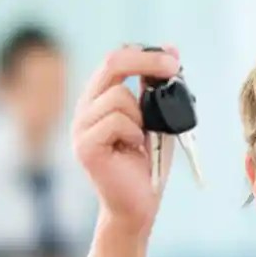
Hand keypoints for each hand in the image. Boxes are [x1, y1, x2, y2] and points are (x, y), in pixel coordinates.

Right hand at [72, 45, 179, 235]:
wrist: (139, 207)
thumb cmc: (147, 166)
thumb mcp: (158, 120)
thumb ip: (158, 89)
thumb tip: (171, 49)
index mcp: (100, 100)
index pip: (115, 60)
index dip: (144, 54)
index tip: (173, 59)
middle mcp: (85, 109)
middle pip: (112, 65)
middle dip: (147, 63)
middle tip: (174, 68)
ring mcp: (81, 127)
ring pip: (118, 97)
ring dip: (142, 117)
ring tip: (141, 140)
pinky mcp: (85, 146)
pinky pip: (117, 121)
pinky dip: (135, 134)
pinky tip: (134, 151)